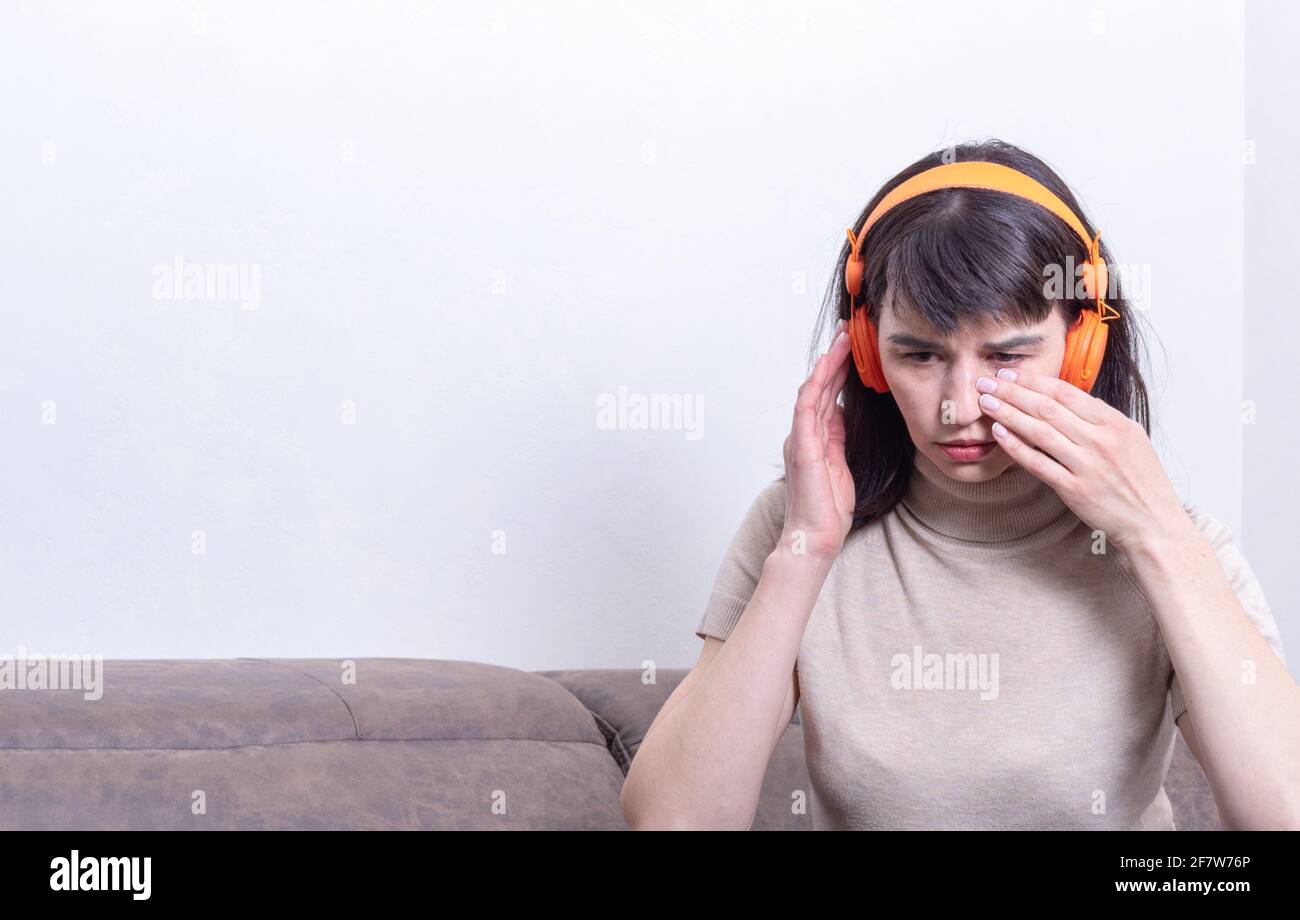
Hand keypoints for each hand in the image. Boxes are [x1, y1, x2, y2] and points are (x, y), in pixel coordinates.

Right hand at [779, 320, 855, 560]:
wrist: (815, 537)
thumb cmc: (828, 509)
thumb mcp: (840, 465)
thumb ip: (837, 437)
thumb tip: (840, 410)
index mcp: (813, 438)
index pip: (825, 395)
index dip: (838, 370)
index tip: (851, 348)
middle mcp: (802, 434)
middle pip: (818, 386)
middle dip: (833, 358)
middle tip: (847, 331)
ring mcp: (800, 438)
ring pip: (812, 390)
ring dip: (828, 364)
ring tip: (843, 340)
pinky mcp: (802, 446)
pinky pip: (806, 407)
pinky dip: (816, 384)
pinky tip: (827, 366)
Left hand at [974, 367, 1190, 552]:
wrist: (1153, 521)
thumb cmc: (1141, 480)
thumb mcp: (1132, 438)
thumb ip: (1101, 418)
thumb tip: (1070, 398)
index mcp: (1115, 424)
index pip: (1066, 392)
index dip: (1033, 381)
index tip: (1010, 373)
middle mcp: (1100, 441)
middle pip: (1046, 408)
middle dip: (1012, 391)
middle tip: (987, 381)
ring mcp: (1086, 465)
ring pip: (1038, 431)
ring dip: (1007, 413)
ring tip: (985, 402)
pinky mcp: (1073, 489)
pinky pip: (1037, 463)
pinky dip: (1015, 446)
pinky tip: (999, 433)